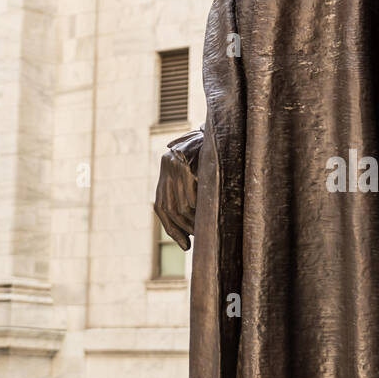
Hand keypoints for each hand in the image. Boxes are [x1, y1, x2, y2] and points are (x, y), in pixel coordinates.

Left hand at [154, 128, 201, 250]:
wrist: (217, 132)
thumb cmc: (210, 157)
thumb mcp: (195, 175)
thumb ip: (187, 195)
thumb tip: (189, 232)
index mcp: (165, 173)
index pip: (161, 207)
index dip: (172, 228)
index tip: (186, 246)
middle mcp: (166, 168)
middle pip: (169, 208)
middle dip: (183, 227)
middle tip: (197, 238)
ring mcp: (174, 165)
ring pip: (181, 205)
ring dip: (192, 221)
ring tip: (204, 228)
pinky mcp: (185, 162)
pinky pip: (190, 195)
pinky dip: (198, 208)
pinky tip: (207, 212)